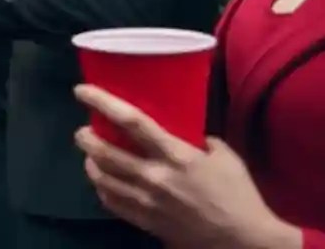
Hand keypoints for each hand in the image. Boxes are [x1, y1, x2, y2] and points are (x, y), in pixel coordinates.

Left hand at [73, 85, 301, 248]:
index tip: (82, 90)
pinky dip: (101, 189)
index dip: (103, 102)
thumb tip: (183, 132)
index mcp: (175, 155)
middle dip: (86, 138)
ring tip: (89, 155)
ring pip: (102, 179)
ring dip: (90, 163)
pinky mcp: (144, 221)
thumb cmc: (237, 194)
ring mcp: (146, 201)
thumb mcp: (224, 156)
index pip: (132, 121)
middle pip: (105, 152)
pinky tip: (103, 182)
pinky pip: (111, 202)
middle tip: (82, 131)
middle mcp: (154, 176)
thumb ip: (199, 140)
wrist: (242, 240)